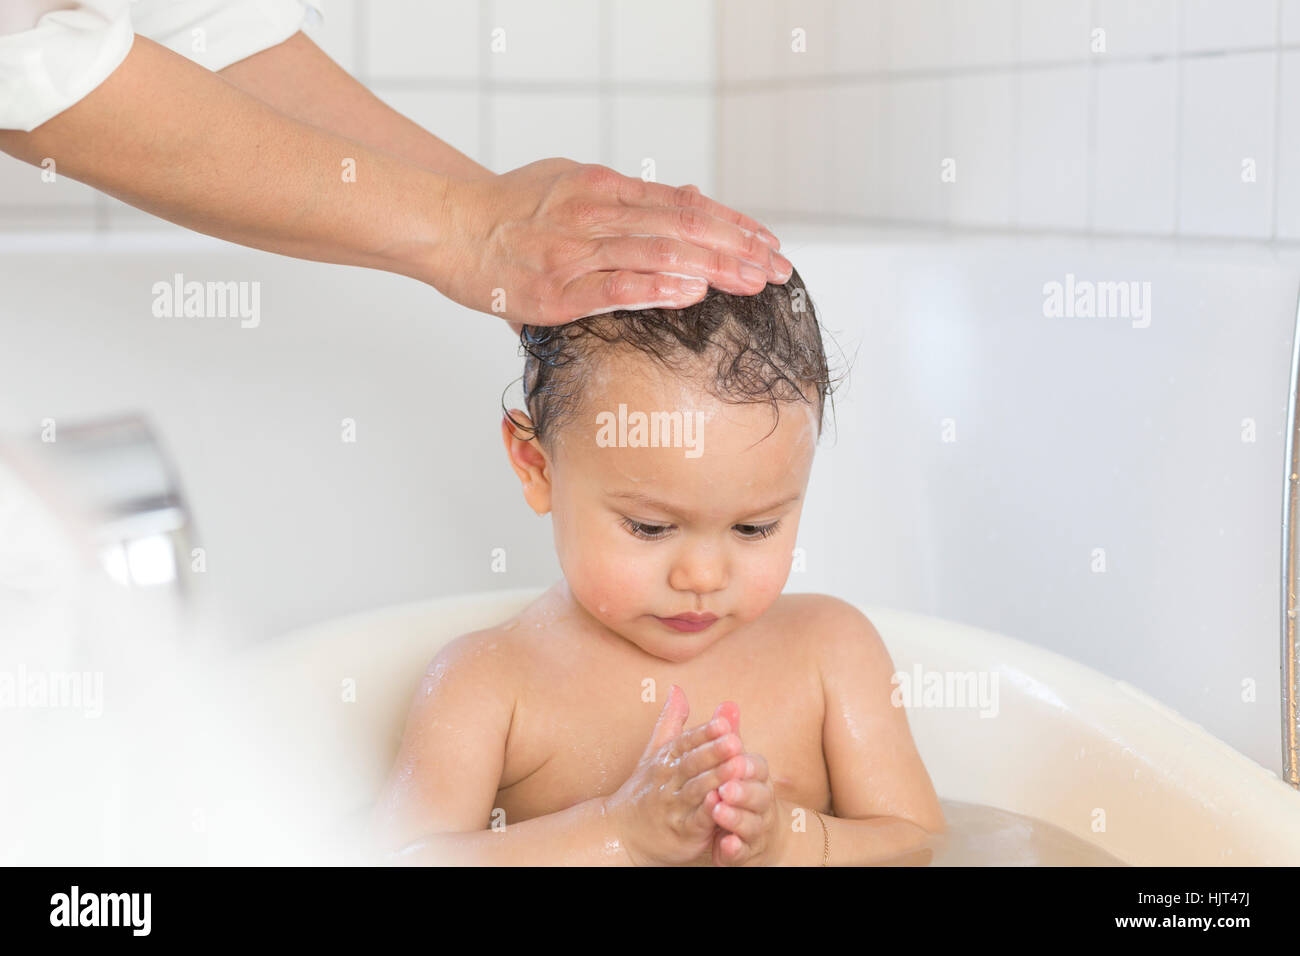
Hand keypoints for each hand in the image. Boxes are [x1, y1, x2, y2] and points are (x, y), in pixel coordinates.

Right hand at [432, 158, 792, 330]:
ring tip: (753, 281)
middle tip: (777, 268)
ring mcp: (576, 252)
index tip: (769, 241)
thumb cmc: (513, 210)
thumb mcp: (574, 183)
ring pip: (657, 254)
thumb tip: (691, 200)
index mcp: (605, 188)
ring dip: (712, 268)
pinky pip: (613, 288)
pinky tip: (693, 294)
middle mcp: (597, 213)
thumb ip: (629, 197)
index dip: (732, 223)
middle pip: (682, 227)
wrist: (449, 226)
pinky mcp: (555, 292)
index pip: (684, 205)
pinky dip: (656, 289)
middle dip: (737, 248)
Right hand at [602, 684, 748, 865]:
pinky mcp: (682, 832)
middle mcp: (668, 780)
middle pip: (692, 763)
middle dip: (713, 752)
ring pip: (696, 790)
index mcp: (665, 758)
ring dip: (716, 778)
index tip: (722, 723)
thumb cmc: (646, 788)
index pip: (685, 742)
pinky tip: (722, 804)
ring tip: (737, 767)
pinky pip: (696, 821)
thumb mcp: (655, 751)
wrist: (621, 832)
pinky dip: (708, 813)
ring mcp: (674, 806)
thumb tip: (677, 687)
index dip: (705, 733)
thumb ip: (671, 720)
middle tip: (734, 741)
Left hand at [706, 703, 787, 865]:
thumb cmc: (741, 790)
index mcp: (758, 779)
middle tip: (724, 787)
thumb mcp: (736, 764)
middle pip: (758, 796)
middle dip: (742, 791)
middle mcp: (762, 803)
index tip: (734, 758)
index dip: (747, 764)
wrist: (758, 834)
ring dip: (736, 818)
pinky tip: (724, 844)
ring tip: (719, 811)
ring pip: (750, 824)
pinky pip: (743, 852)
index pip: (759, 768)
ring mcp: (756, 829)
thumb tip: (726, 704)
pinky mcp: (747, 852)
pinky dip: (734, 848)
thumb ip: (729, 736)